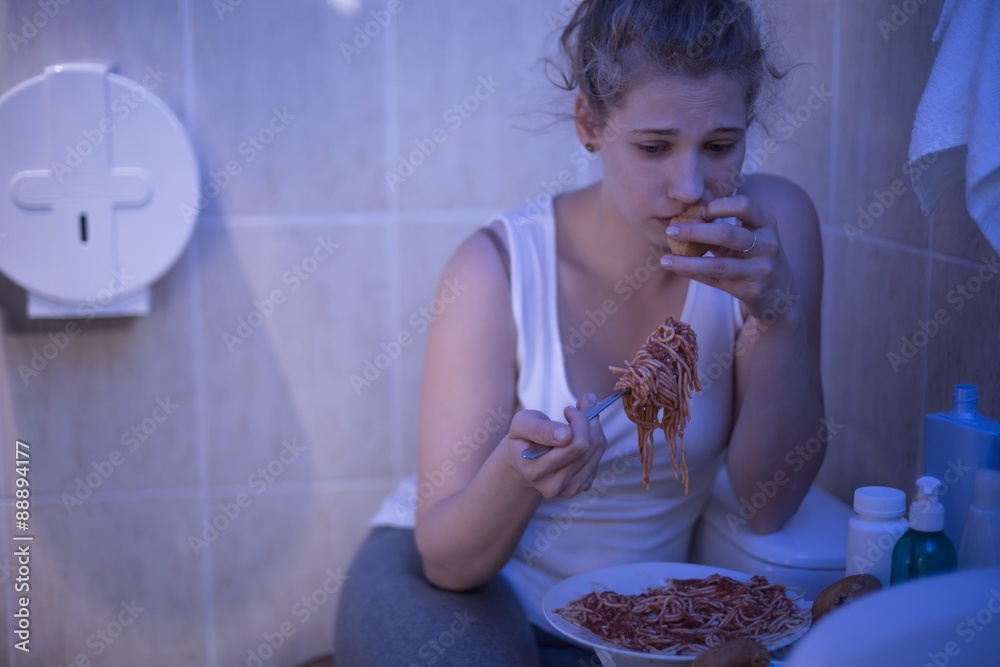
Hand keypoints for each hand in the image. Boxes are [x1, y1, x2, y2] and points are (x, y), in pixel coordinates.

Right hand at [504, 393, 607, 498]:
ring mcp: (569, 489)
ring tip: (578, 422)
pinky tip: (580, 436)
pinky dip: (595, 441)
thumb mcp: (522, 425)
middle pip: (587, 447)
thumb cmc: (523, 439)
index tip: (568, 410)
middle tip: (576, 412)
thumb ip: (539, 428)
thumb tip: (567, 435)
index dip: (578, 420)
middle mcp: (552, 486)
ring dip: (593, 429)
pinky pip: (599, 457)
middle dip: (587, 422)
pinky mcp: (581, 487)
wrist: (524, 461)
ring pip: (596, 450)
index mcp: (534, 471)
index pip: (574, 444)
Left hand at [661, 194, 800, 321]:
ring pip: (719, 264)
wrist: (780, 296)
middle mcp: (768, 244)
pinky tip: (677, 269)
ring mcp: (762, 268)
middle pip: (727, 233)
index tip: (697, 211)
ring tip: (665, 260)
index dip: (718, 205)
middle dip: (694, 231)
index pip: (744, 204)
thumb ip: (721, 230)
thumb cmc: (754, 260)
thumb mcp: (746, 240)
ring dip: (687, 262)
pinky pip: (717, 281)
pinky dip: (694, 274)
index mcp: (766, 224)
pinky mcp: (753, 290)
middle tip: (670, 230)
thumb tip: (682, 220)